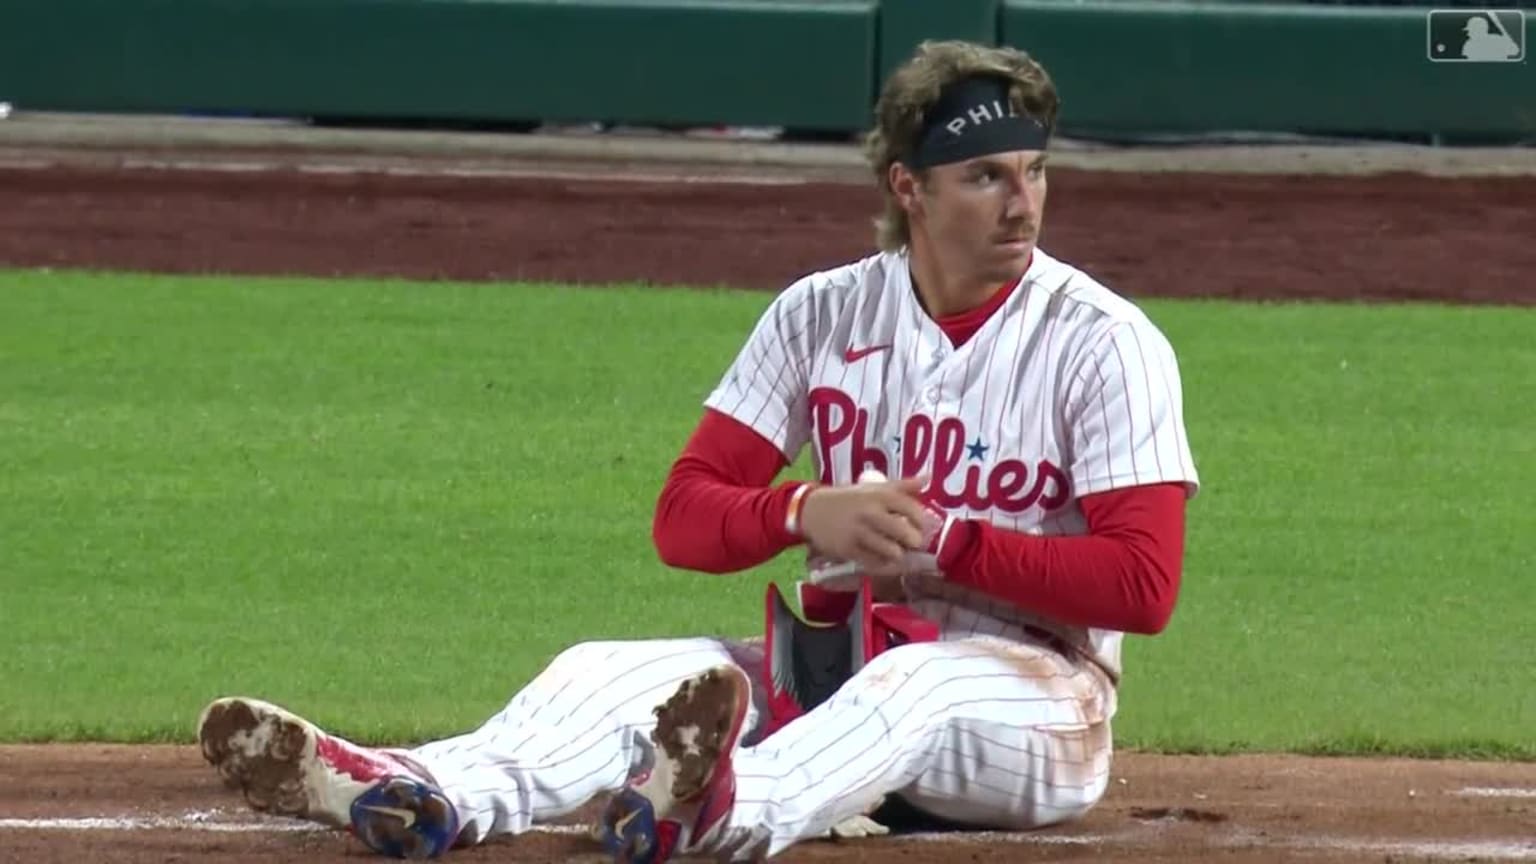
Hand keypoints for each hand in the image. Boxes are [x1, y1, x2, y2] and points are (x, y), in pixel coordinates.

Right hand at [804, 470, 959, 590]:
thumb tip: (928, 477)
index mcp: (880, 495)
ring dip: (899, 554)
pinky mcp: (849, 549)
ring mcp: (859, 532)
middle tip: (912, 543)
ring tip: (896, 550)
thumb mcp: (873, 487)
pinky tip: (882, 558)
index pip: (913, 510)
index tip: (922, 527)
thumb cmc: (848, 499)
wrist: (813, 510)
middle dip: (914, 542)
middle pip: (906, 534)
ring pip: (893, 551)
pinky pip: (875, 563)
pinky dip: (883, 564)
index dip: (923, 522)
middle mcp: (870, 512)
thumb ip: (902, 485)